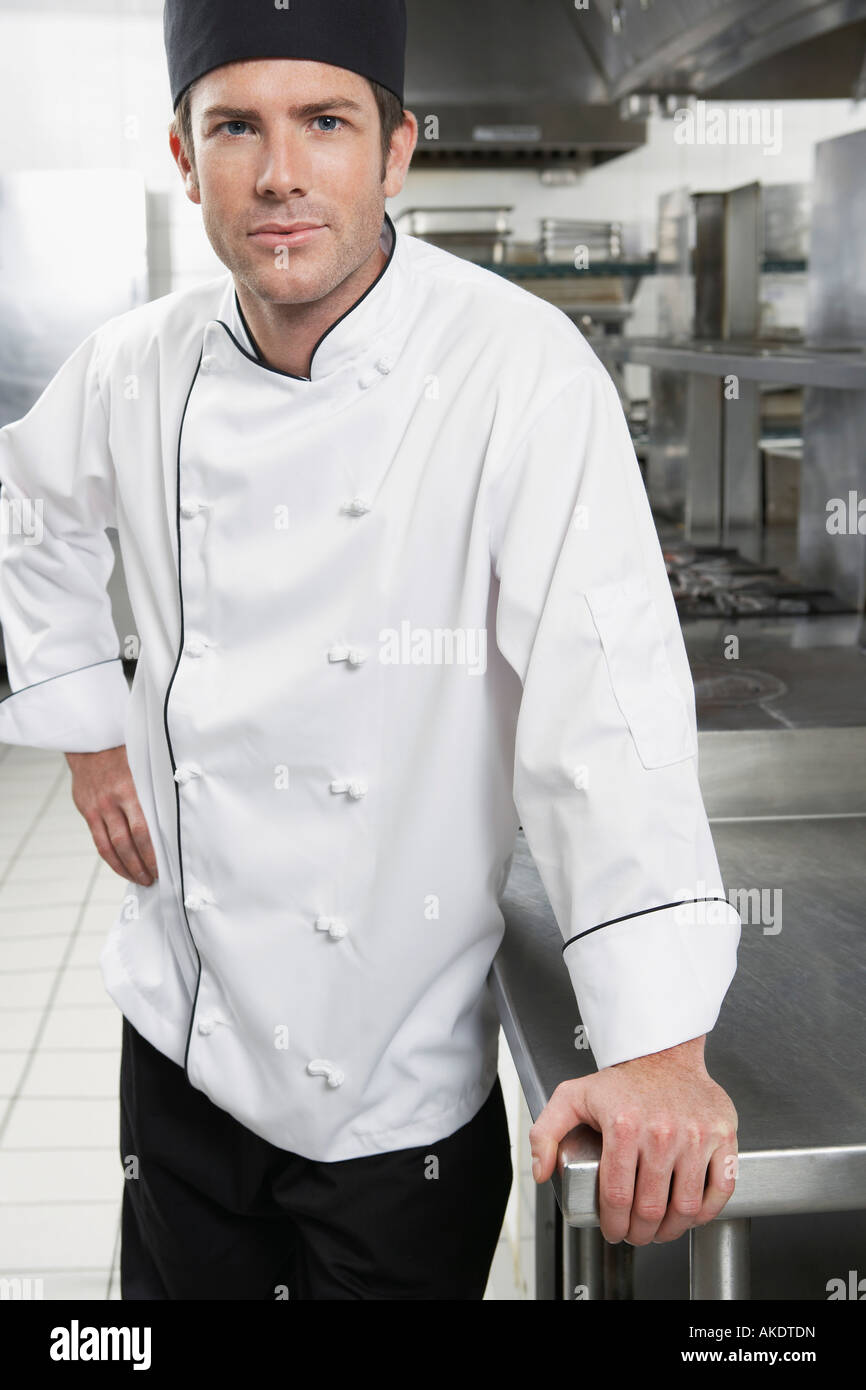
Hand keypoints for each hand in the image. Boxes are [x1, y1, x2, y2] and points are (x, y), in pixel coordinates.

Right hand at [66, 746, 158, 886]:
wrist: (91, 744)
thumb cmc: (126, 756)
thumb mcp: (144, 766)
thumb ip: (156, 790)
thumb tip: (179, 814)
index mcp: (132, 789)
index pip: (144, 829)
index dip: (153, 852)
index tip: (166, 865)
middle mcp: (113, 800)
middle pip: (128, 842)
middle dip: (142, 864)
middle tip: (155, 878)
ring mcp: (98, 807)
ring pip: (112, 847)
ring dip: (127, 867)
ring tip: (141, 879)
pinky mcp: (87, 811)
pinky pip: (99, 842)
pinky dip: (111, 859)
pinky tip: (122, 868)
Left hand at [529, 1034, 737, 1244]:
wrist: (662, 1054)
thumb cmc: (620, 1081)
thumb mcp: (572, 1098)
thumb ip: (546, 1133)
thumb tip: (542, 1171)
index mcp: (623, 1126)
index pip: (618, 1197)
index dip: (614, 1224)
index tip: (613, 1230)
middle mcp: (661, 1132)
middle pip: (651, 1209)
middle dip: (640, 1233)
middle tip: (635, 1234)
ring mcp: (696, 1135)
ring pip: (685, 1207)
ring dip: (671, 1230)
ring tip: (660, 1230)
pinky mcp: (722, 1135)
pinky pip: (721, 1188)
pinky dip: (708, 1212)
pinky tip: (692, 1214)